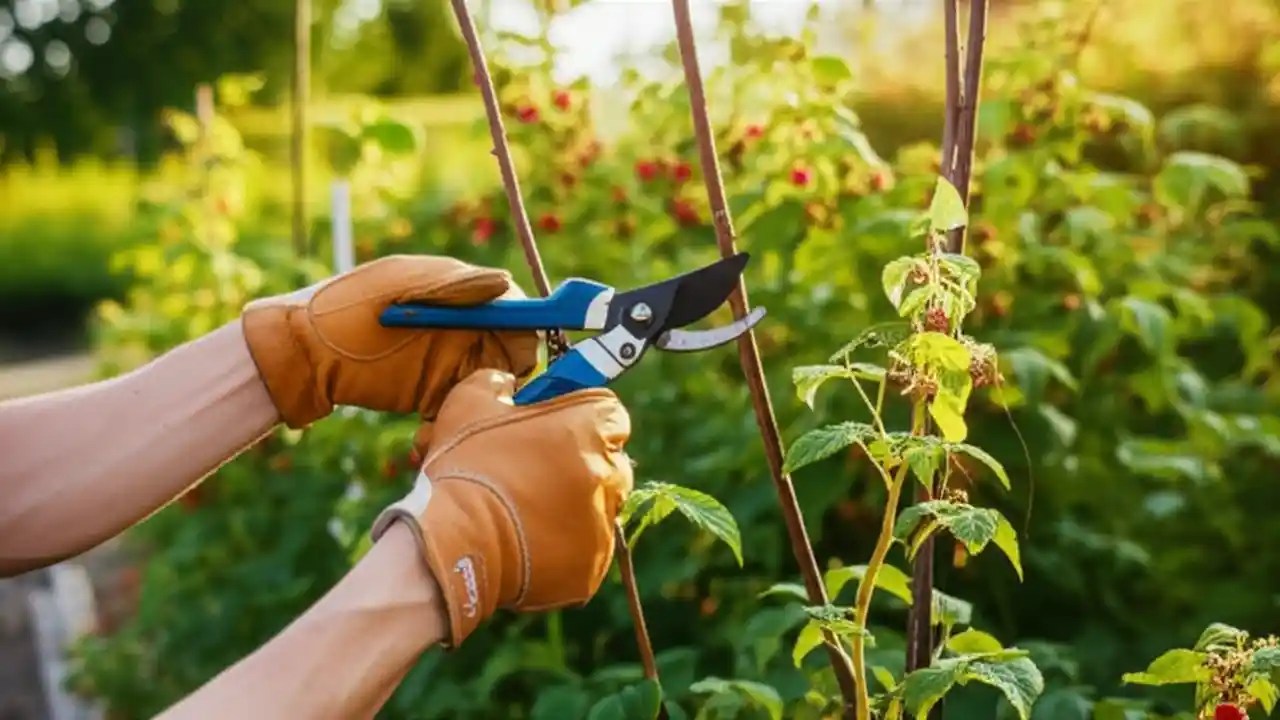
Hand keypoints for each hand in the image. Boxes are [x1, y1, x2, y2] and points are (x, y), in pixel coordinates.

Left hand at [241, 255, 539, 428]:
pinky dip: (448, 429)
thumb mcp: (396, 290)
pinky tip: (422, 442)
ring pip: (486, 391)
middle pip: (507, 357)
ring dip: (475, 412)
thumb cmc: (342, 312)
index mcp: (456, 294)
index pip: (511, 311)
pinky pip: (457, 413)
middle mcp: (460, 328)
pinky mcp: (429, 395)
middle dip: (504, 384)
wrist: (295, 357)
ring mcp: (446, 363)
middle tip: (486, 405)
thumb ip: (451, 286)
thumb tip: (506, 284)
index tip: (516, 363)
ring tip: (440, 428)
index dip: (522, 335)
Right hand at [370, 369, 632, 645]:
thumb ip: (498, 382)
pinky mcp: (591, 569)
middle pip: (608, 463)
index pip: (609, 414)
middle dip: (578, 466)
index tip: (555, 430)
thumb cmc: (466, 467)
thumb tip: (508, 386)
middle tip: (534, 474)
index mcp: (591, 428)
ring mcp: (603, 526)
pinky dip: (560, 551)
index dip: (581, 418)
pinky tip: (523, 545)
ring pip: (595, 511)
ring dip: (568, 509)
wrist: (455, 542)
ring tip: (521, 513)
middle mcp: (611, 475)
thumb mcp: (470, 402)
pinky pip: (582, 553)